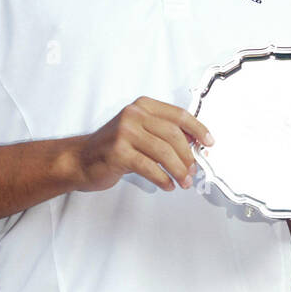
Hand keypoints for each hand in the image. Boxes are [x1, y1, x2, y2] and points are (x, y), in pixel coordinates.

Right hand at [72, 96, 212, 192]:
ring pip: (164, 152)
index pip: (178, 115)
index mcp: (143, 106)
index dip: (198, 129)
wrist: (81, 159)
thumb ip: (164, 134)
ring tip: (183, 182)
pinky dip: (162, 178)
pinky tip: (167, 185)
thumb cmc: (115, 148)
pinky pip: (149, 167)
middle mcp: (133, 114)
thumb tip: (196, 146)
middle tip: (194, 172)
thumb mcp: (140, 133)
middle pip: (174, 135)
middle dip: (188, 156)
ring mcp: (124, 132)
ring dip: (178, 170)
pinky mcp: (118, 152)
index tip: (209, 143)